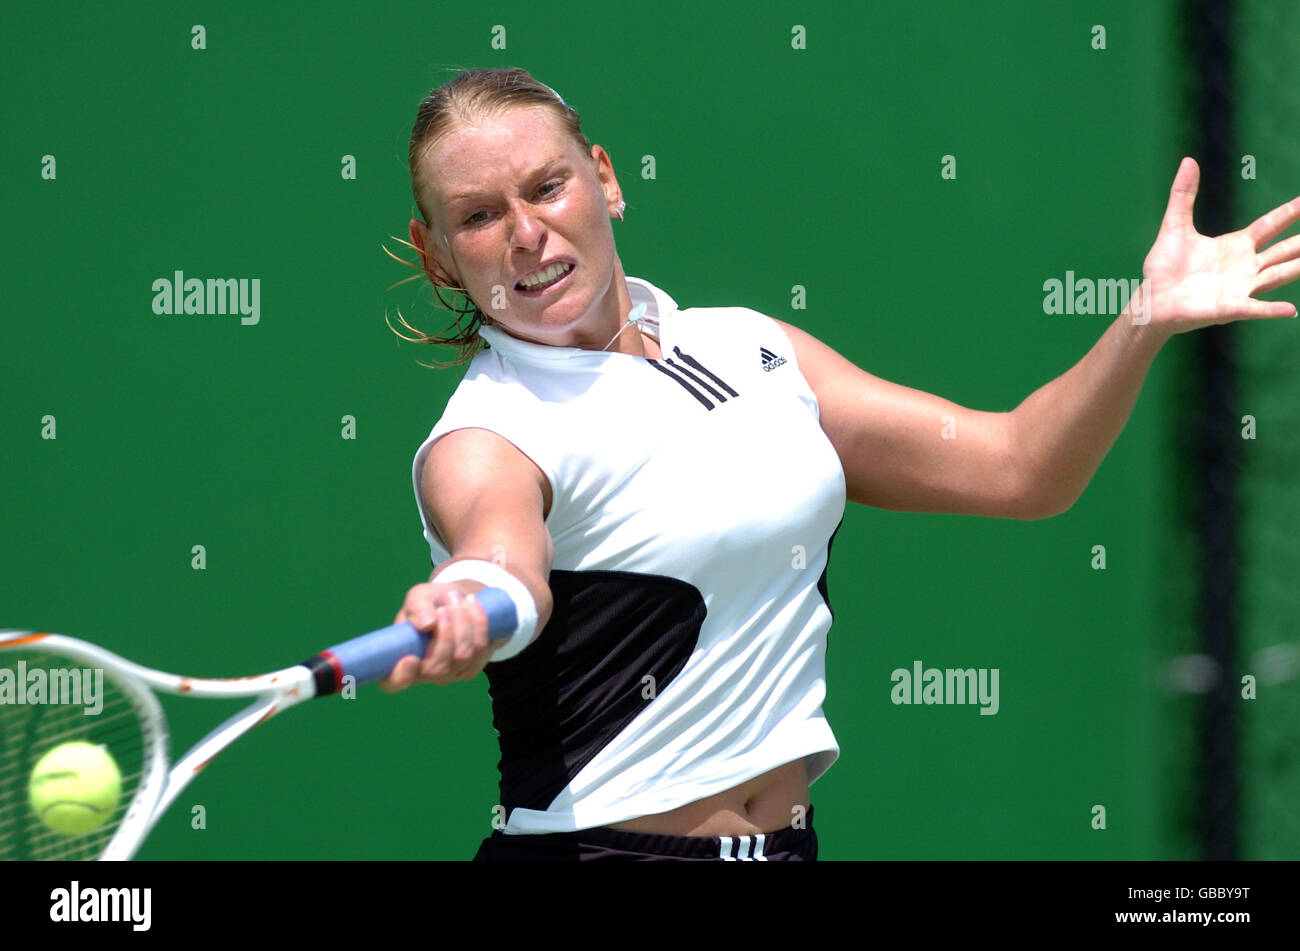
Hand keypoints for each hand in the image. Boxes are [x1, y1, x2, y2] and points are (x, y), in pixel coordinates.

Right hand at [379, 580, 491, 689]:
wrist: (458, 601)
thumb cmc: (430, 603)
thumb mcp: (419, 597)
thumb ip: (417, 607)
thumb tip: (426, 624)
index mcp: (398, 659)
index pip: (392, 682)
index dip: (400, 677)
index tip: (410, 658)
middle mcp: (423, 674)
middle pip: (437, 667)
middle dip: (445, 632)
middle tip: (444, 607)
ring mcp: (449, 674)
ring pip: (462, 655)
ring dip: (462, 622)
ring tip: (455, 598)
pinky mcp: (471, 668)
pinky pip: (480, 649)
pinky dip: (478, 622)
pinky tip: (471, 604)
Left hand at [1139, 157, 1299, 335]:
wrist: (1150, 300)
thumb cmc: (1164, 268)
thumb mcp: (1174, 226)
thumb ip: (1183, 195)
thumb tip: (1188, 160)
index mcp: (1236, 246)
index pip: (1271, 224)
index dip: (1292, 211)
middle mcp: (1244, 266)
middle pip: (1284, 250)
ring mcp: (1239, 287)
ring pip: (1278, 275)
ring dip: (1297, 268)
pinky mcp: (1227, 308)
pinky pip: (1254, 308)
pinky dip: (1271, 309)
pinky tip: (1290, 310)